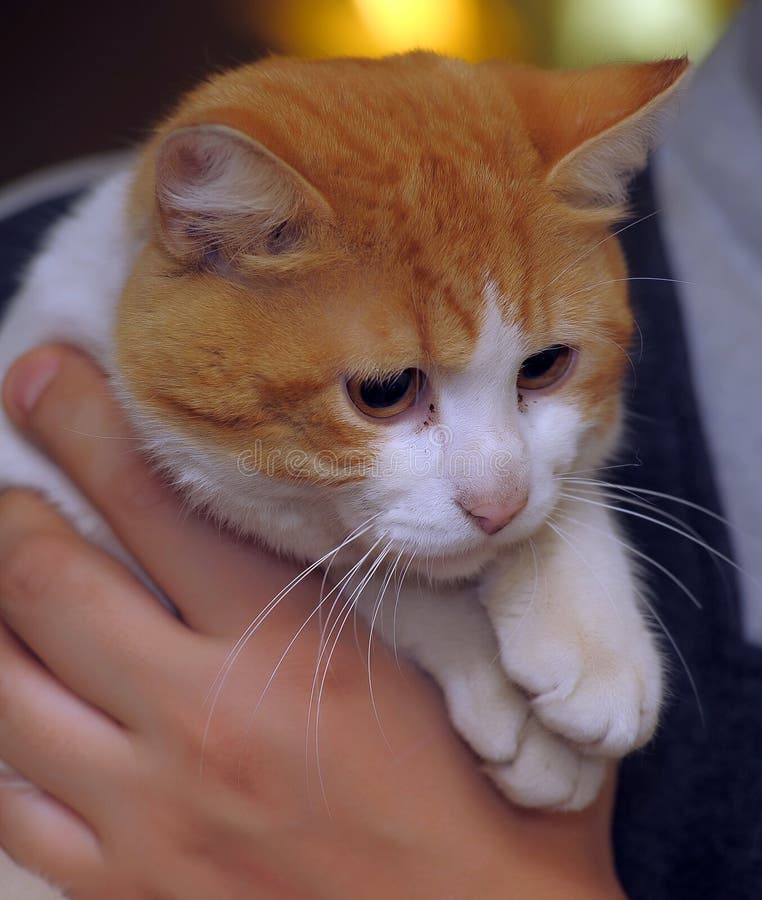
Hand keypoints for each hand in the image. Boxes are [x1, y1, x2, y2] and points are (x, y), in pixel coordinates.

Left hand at [0, 346, 624, 898]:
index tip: (45, 375)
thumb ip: (399, 586)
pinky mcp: (126, 890)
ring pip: (6, 688)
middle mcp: (201, 722)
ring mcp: (149, 814)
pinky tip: (13, 702)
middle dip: (10, 511)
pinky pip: (10, 804)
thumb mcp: (461, 673)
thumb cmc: (494, 815)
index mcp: (291, 653)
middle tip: (6, 478)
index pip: (158, 505)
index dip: (88, 425)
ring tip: (0, 573)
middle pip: (51, 583)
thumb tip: (350, 518)